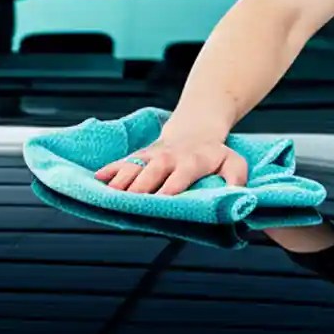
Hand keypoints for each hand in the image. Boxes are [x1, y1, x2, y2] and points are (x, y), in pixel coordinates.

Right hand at [94, 136, 247, 195]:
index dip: (171, 187)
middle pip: (151, 172)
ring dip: (120, 181)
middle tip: (128, 203)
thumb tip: (237, 197)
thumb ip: (236, 179)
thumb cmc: (216, 155)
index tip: (162, 200)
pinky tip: (96, 181)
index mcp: (193, 161)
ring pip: (133, 167)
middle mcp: (169, 158)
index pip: (181, 175)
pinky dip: (109, 171)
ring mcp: (151, 156)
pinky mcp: (139, 156)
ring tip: (108, 197)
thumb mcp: (234, 163)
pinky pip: (121, 162)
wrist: (195, 129)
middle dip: (139, 187)